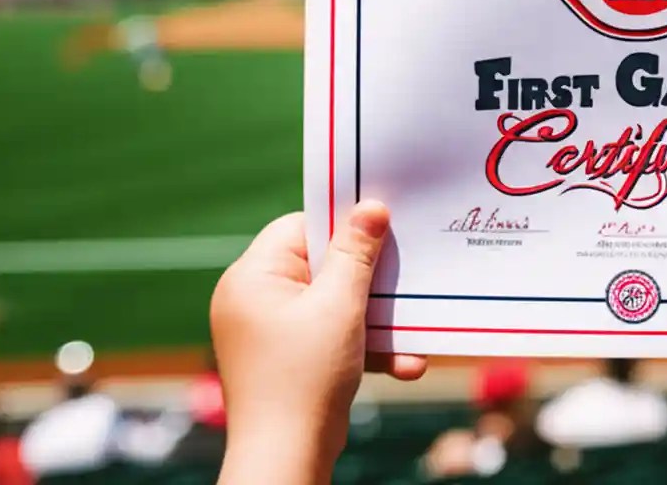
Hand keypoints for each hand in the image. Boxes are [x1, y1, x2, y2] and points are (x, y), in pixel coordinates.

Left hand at [212, 201, 426, 483]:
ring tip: (414, 330)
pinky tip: (405, 363)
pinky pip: (333, 337)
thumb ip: (356, 254)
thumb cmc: (304, 377)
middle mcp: (255, 300)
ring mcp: (272, 333)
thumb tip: (372, 207)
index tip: (385, 226)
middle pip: (322, 267)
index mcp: (252, 278)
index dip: (343, 225)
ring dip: (377, 319)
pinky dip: (366, 347)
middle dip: (370, 278)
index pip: (300, 228)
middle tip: (407, 271)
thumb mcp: (339, 305)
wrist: (286, 458)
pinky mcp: (291, 360)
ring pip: (335, 306)